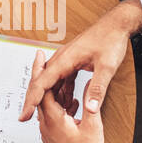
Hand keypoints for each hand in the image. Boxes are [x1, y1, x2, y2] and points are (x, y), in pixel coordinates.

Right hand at [18, 0, 141, 121]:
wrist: (116, 24)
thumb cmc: (110, 39)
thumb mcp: (107, 67)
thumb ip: (98, 89)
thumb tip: (90, 108)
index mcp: (65, 59)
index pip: (41, 83)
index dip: (31, 101)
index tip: (24, 115)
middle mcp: (61, 59)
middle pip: (41, 82)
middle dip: (33, 101)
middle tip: (26, 117)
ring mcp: (66, 60)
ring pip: (50, 82)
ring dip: (49, 98)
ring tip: (49, 115)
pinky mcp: (72, 61)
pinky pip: (61, 79)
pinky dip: (61, 92)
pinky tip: (66, 103)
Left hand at [33, 50, 107, 142]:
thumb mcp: (93, 127)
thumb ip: (90, 104)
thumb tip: (90, 86)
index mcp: (54, 120)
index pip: (43, 90)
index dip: (42, 71)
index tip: (41, 57)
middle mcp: (47, 125)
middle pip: (41, 95)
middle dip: (43, 76)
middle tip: (44, 59)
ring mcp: (49, 131)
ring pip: (47, 105)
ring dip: (54, 91)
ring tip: (62, 79)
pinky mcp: (54, 137)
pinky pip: (53, 115)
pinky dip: (60, 104)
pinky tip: (71, 102)